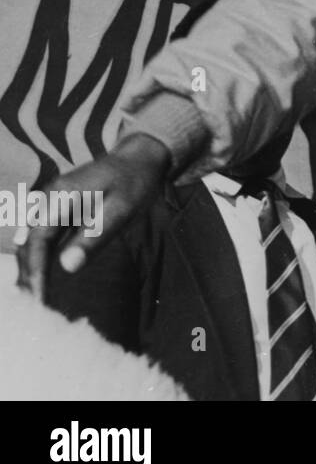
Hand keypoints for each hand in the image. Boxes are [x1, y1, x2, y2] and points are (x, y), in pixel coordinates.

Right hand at [16, 132, 169, 302]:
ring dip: (30, 267)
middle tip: (35, 305)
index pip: (38, 239)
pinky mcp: (58, 208)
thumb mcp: (122, 210)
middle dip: (28, 273)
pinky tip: (42, 277)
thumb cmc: (134, 183)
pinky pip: (42, 235)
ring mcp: (52, 202)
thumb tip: (68, 266)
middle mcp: (49, 198)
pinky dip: (39, 257)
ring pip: (32, 239)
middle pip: (29, 241)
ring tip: (34, 297)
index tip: (38, 296)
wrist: (139, 158)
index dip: (35, 269)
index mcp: (61, 196)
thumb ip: (95, 237)